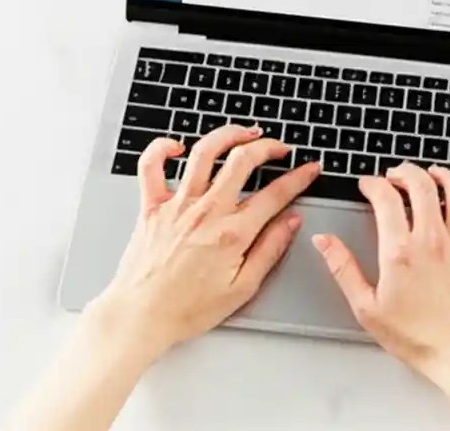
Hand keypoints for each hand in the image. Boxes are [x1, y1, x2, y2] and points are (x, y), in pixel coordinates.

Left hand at [90, 124, 319, 360]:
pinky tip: (178, 146)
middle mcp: (206, 212)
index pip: (276, 194)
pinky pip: (151, 166)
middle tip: (280, 147)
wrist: (139, 317)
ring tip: (244, 133)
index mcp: (232, 234)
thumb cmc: (187, 309)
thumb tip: (292, 222)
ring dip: (228, 135)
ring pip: (204, 152)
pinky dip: (162, 148)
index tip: (309, 169)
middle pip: (243, 160)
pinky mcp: (151, 206)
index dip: (299, 177)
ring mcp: (177, 205)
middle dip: (268, 146)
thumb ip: (270, 250)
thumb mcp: (242, 288)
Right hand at [314, 164, 449, 429]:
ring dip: (442, 175)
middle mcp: (433, 240)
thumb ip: (343, 268)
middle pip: (421, 184)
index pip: (386, 198)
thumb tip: (324, 242)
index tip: (367, 185)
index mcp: (401, 251)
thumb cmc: (415, 336)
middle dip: (404, 172)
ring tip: (430, 174)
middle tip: (395, 175)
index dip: (373, 184)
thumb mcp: (366, 307)